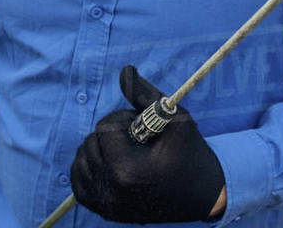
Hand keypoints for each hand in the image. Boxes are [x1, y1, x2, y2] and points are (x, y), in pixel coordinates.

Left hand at [70, 65, 225, 223]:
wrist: (203, 195)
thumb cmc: (191, 154)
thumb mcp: (175, 120)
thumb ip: (146, 94)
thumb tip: (125, 70)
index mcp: (126, 171)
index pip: (103, 130)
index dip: (122, 120)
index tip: (142, 126)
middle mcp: (111, 193)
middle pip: (89, 145)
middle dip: (111, 135)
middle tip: (137, 139)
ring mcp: (107, 206)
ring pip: (80, 162)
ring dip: (99, 150)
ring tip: (126, 150)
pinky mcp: (105, 212)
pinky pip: (79, 183)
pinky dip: (88, 168)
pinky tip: (109, 162)